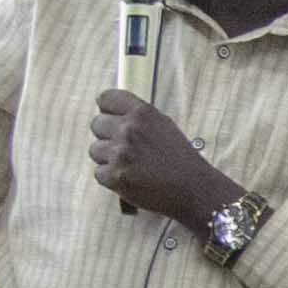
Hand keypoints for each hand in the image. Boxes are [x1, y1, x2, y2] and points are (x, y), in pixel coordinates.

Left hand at [86, 90, 237, 224]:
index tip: (111, 118)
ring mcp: (120, 153)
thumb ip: (138, 118)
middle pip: (96, 124)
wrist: (192, 188)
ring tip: (130, 166)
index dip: (106, 110)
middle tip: (124, 149)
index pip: (105, 98)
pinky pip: (99, 173)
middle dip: (106, 136)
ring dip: (108, 159)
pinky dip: (111, 178)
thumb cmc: (180, 159)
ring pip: (95, 150)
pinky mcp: (115, 176)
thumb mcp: (164, 125)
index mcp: (142, 113)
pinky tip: (129, 178)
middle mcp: (129, 129)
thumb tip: (113, 114)